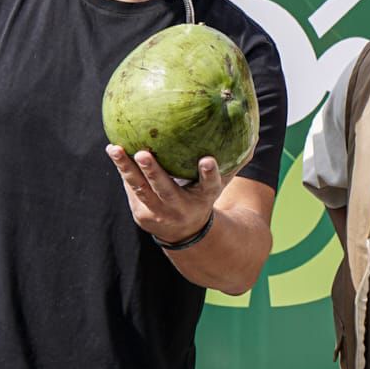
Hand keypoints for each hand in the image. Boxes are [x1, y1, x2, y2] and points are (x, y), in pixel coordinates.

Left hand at [106, 146, 232, 242]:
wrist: (185, 233)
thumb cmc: (202, 197)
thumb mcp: (219, 184)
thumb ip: (232, 163)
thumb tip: (254, 136)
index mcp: (204, 198)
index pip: (210, 186)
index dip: (210, 173)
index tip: (208, 160)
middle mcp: (180, 207)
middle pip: (165, 190)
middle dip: (154, 172)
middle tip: (143, 154)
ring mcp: (159, 213)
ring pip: (140, 190)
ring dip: (126, 169)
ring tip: (114, 148)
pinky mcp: (141, 214)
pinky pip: (131, 189)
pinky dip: (123, 170)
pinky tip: (115, 150)